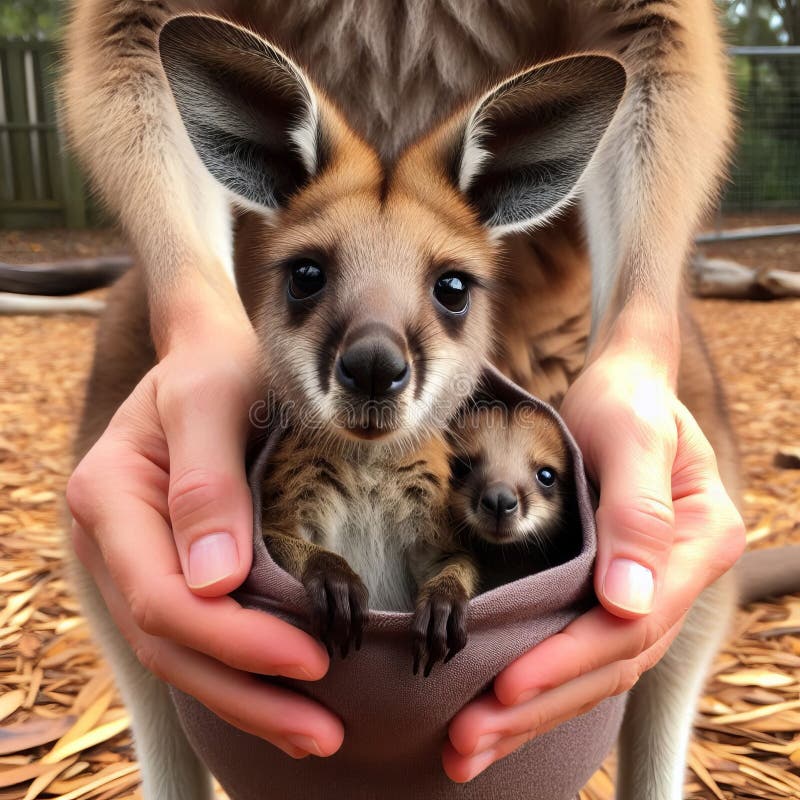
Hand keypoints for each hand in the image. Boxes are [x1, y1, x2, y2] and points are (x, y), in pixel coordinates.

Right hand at [67, 321, 343, 758]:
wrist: (209, 356)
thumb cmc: (216, 366)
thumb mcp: (213, 401)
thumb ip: (208, 484)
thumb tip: (214, 584)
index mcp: (110, 497)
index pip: (164, 597)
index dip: (235, 639)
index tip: (310, 658)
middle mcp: (112, 540)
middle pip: (170, 643)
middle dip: (248, 693)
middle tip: (324, 733)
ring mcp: (135, 560)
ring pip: (181, 653)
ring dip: (248, 699)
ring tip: (317, 733)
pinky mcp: (168, 567)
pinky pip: (196, 634)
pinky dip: (241, 671)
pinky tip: (286, 695)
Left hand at [443, 348, 744, 781]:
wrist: (621, 386)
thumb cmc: (626, 400)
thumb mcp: (632, 436)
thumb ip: (637, 512)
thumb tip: (626, 603)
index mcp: (697, 543)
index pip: (631, 624)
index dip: (567, 658)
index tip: (506, 685)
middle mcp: (674, 578)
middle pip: (610, 662)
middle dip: (538, 704)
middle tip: (468, 742)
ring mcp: (646, 589)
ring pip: (594, 669)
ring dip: (532, 711)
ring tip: (469, 747)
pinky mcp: (610, 590)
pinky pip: (580, 649)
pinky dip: (539, 683)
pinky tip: (496, 710)